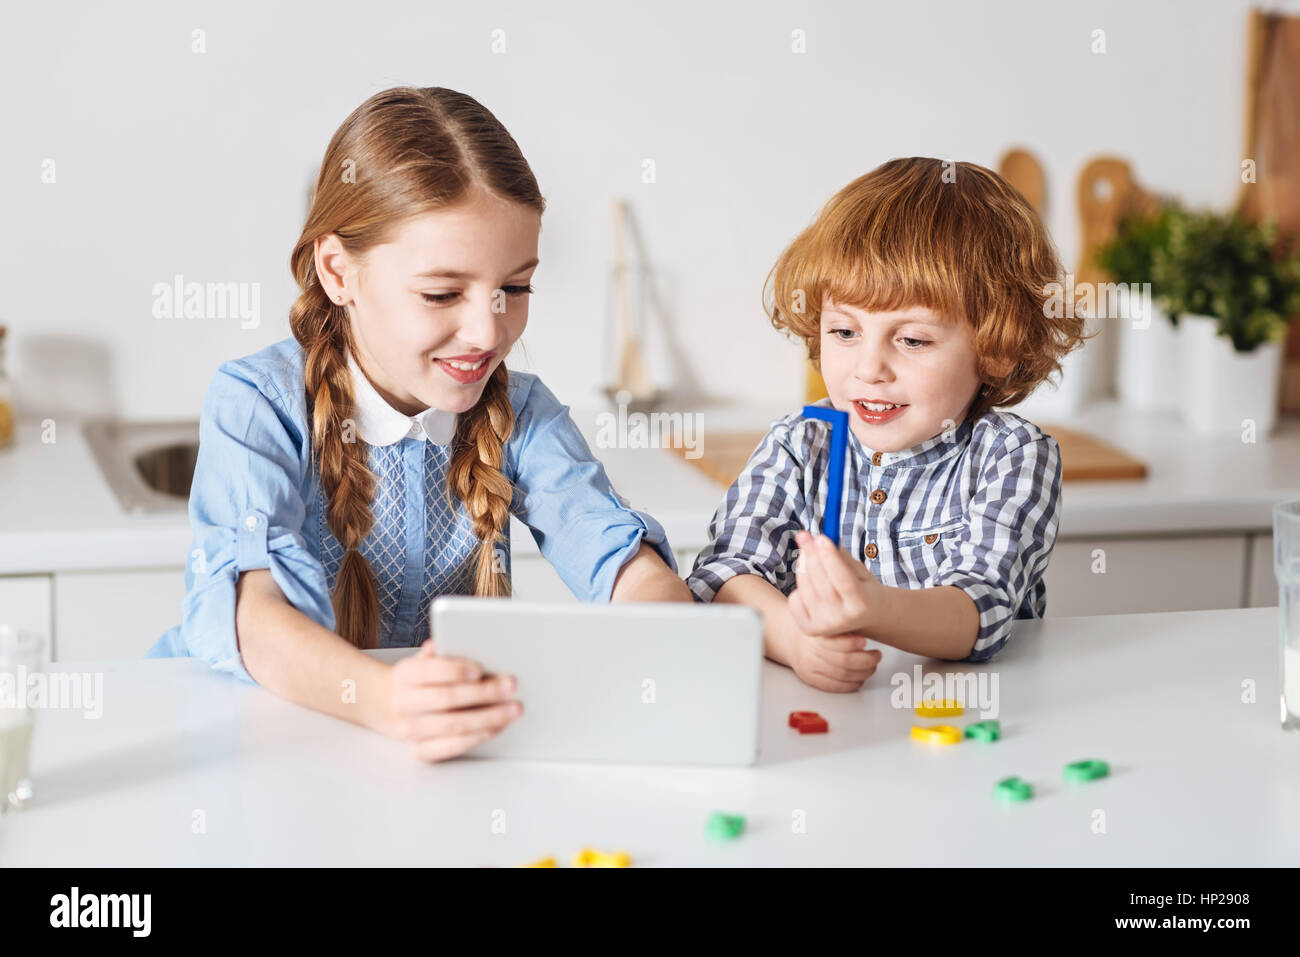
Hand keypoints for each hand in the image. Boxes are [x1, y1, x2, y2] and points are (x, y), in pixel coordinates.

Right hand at [386, 640, 522, 761]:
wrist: (395, 707)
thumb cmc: (421, 680)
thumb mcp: (426, 660)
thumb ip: (443, 653)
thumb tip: (454, 640)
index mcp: (404, 675)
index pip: (427, 671)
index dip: (454, 670)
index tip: (479, 669)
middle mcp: (403, 704)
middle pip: (446, 699)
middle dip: (482, 693)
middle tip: (510, 687)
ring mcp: (409, 730)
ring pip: (452, 725)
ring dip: (488, 718)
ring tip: (512, 709)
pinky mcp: (420, 751)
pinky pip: (451, 747)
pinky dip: (477, 737)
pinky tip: (497, 727)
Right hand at [785, 626, 881, 692]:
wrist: (791, 639)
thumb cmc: (815, 631)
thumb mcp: (826, 622)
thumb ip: (843, 626)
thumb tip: (866, 625)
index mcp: (816, 634)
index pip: (838, 642)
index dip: (854, 643)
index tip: (865, 641)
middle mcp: (811, 651)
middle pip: (844, 661)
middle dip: (866, 661)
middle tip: (876, 656)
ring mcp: (810, 667)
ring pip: (842, 675)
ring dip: (863, 673)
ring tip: (872, 667)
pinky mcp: (811, 679)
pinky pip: (835, 686)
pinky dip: (852, 684)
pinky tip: (860, 678)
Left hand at [789, 530, 881, 636]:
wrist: (860, 618)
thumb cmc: (859, 587)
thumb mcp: (858, 571)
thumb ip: (840, 557)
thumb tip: (816, 539)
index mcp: (862, 604)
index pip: (844, 579)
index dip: (830, 558)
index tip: (821, 537)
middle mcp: (844, 619)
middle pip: (822, 583)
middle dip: (812, 555)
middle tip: (805, 536)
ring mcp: (826, 626)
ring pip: (805, 588)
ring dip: (803, 566)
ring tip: (809, 556)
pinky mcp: (809, 628)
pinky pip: (794, 599)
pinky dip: (798, 586)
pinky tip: (809, 583)